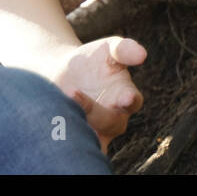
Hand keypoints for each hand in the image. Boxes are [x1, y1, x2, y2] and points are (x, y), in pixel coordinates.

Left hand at [48, 36, 146, 154]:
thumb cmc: (90, 59)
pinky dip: (68, 141)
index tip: (124, 97)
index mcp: (126, 95)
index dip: (129, 100)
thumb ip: (123, 49)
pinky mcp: (78, 136)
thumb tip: (141, 53)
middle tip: (72, 93)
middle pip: (111, 122)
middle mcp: (115, 117)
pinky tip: (54, 129)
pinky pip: (78, 146)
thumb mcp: (107, 49)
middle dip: (94, 111)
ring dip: (82, 130)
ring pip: (96, 139)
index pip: (133, 101)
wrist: (62, 72)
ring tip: (64, 114)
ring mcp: (97, 128)